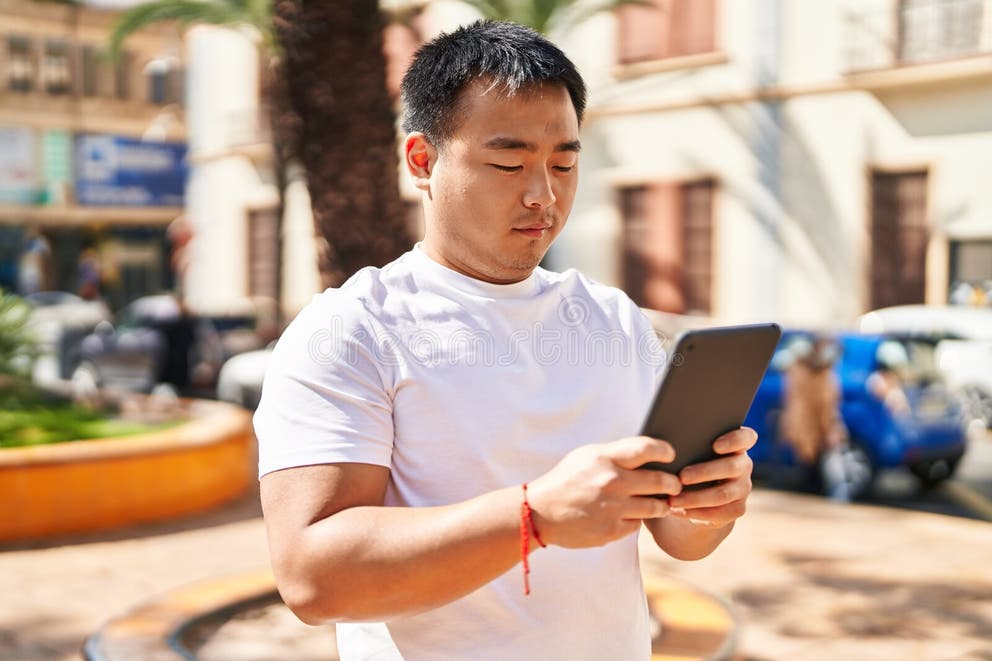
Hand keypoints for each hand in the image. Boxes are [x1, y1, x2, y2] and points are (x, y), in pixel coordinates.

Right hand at [526, 436, 683, 547]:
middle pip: (661, 482)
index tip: (670, 455)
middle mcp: (612, 482)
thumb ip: (617, 454)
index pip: (646, 449)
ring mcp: (612, 508)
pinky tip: (628, 514)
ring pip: (656, 507)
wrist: (540, 512)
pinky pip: (637, 524)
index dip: (665, 451)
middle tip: (674, 484)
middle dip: (673, 483)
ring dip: (661, 504)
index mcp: (605, 458)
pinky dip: (636, 519)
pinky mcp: (611, 531)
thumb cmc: (567, 479)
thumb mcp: (587, 456)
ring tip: (659, 502)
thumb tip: (650, 453)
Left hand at [666, 427, 756, 527]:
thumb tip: (664, 444)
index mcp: (735, 444)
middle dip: (704, 472)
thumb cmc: (687, 463)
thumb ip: (685, 444)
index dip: (735, 440)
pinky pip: (719, 513)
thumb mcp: (687, 452)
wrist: (695, 494)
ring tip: (672, 499)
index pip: (746, 437)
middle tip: (681, 476)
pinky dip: (695, 513)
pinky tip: (676, 510)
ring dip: (695, 498)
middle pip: (732, 467)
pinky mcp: (737, 509)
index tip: (716, 445)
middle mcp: (743, 465)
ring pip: (723, 494)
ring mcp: (743, 488)